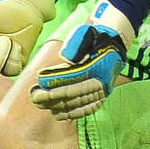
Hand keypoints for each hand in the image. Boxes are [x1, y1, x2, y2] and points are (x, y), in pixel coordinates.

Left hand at [30, 0, 135, 120]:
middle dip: (52, 97)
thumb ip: (75, 45)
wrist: (114, 45)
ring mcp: (102, 93)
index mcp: (98, 67)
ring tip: (40, 104)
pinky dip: (71, 114)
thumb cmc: (96, 38)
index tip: (40, 84)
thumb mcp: (86, 34)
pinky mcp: (101, 99)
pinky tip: (56, 113)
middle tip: (34, 96)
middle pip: (74, 95)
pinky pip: (86, 111)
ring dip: (57, 106)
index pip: (74, 79)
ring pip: (78, 105)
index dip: (56, 83)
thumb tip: (64, 58)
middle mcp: (101, 83)